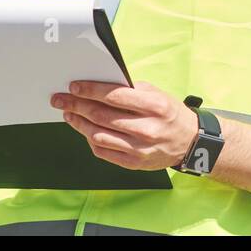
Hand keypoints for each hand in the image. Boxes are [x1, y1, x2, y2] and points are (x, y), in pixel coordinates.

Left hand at [50, 81, 199, 170]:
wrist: (190, 142)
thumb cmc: (170, 114)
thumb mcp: (157, 94)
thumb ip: (131, 90)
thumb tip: (98, 86)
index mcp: (155, 106)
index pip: (115, 96)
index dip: (90, 90)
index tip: (74, 87)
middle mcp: (147, 128)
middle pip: (102, 116)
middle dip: (77, 105)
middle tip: (60, 100)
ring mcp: (140, 148)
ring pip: (99, 135)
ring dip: (79, 124)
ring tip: (69, 114)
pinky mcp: (134, 163)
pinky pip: (104, 151)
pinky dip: (91, 139)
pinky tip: (85, 130)